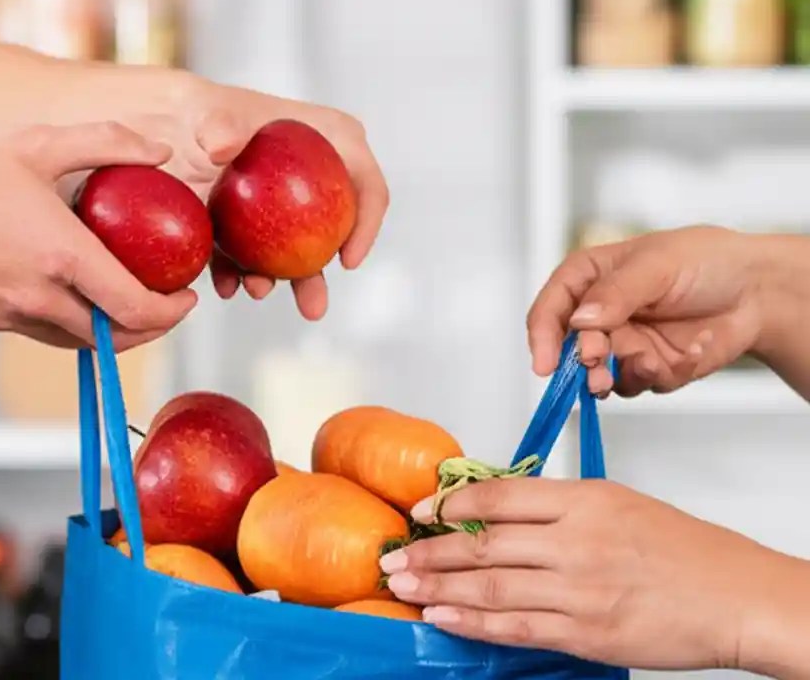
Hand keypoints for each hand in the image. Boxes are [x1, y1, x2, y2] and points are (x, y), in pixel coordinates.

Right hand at [0, 121, 195, 350]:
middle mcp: (41, 297)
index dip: (173, 312)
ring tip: (131, 300)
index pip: (137, 309)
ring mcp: (12, 315)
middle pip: (117, 338)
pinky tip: (76, 291)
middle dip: (153, 328)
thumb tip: (162, 151)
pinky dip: (74, 322)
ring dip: (114, 330)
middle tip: (169, 304)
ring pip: (81, 342)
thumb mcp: (37, 141)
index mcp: (62, 256)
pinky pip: (46, 331)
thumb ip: (107, 142)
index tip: (189, 295)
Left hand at [73, 68, 389, 320]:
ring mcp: (287, 209)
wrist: (171, 127)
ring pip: (291, 255)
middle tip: (313, 308)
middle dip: (319, 276)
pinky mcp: (255, 230)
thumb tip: (223, 146)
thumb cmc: (205, 111)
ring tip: (255, 290)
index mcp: (333, 143)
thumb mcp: (216, 113)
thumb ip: (222, 125)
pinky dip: (238, 274)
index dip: (366, 226)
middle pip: (331, 235)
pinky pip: (252, 259)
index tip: (347, 262)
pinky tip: (225, 285)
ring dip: (275, 280)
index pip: (367, 186)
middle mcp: (318, 180)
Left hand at [380, 478, 809, 675]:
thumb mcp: (618, 503)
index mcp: (583, 501)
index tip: (421, 511)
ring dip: (438, 586)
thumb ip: (558, 506)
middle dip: (429, 551)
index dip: (450, 503)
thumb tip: (496, 511)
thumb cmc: (682, 549)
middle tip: (393, 556)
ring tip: (402, 586)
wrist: (735, 597)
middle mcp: (576, 542)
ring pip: (490, 585)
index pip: (499, 496)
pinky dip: (472, 622)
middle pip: (482, 542)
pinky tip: (442, 616)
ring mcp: (579, 590)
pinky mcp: (585, 633)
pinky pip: (515, 626)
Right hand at [527, 226, 766, 396]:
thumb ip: (615, 293)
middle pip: (572, 350)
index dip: (543, 337)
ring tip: (652, 364)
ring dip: (624, 375)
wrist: (759, 290)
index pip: (551, 309)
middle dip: (586, 363)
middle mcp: (601, 315)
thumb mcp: (657, 265)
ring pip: (603, 375)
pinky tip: (694, 350)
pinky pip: (643, 384)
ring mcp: (624, 344)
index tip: (545, 364)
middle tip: (600, 369)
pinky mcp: (650, 367)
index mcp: (590, 278)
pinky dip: (667, 374)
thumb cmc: (707, 260)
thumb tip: (580, 320)